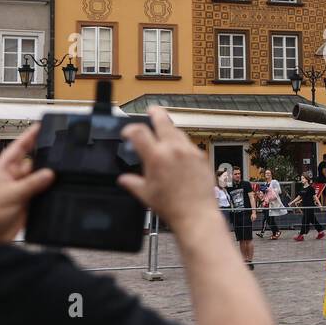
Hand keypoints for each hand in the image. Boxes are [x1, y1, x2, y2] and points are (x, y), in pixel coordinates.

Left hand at [0, 124, 54, 244]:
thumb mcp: (10, 195)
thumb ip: (31, 183)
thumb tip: (49, 173)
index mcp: (3, 170)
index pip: (18, 148)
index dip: (29, 137)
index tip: (41, 126)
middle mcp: (12, 178)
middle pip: (33, 163)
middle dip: (45, 160)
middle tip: (61, 154)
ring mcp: (21, 191)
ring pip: (40, 179)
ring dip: (48, 179)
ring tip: (62, 175)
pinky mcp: (28, 204)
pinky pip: (42, 194)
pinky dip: (50, 192)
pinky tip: (58, 190)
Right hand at [118, 107, 217, 232]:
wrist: (196, 214)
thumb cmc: (172, 207)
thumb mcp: (145, 195)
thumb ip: (132, 183)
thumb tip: (124, 179)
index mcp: (156, 157)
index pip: (139, 132)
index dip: (130, 129)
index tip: (128, 132)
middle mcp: (173, 149)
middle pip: (163, 121)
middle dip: (155, 113)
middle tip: (151, 110)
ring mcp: (189, 151)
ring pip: (178, 131)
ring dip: (169, 129)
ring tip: (164, 133)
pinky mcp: (201, 157)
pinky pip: (189, 144)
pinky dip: (182, 145)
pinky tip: (179, 153)